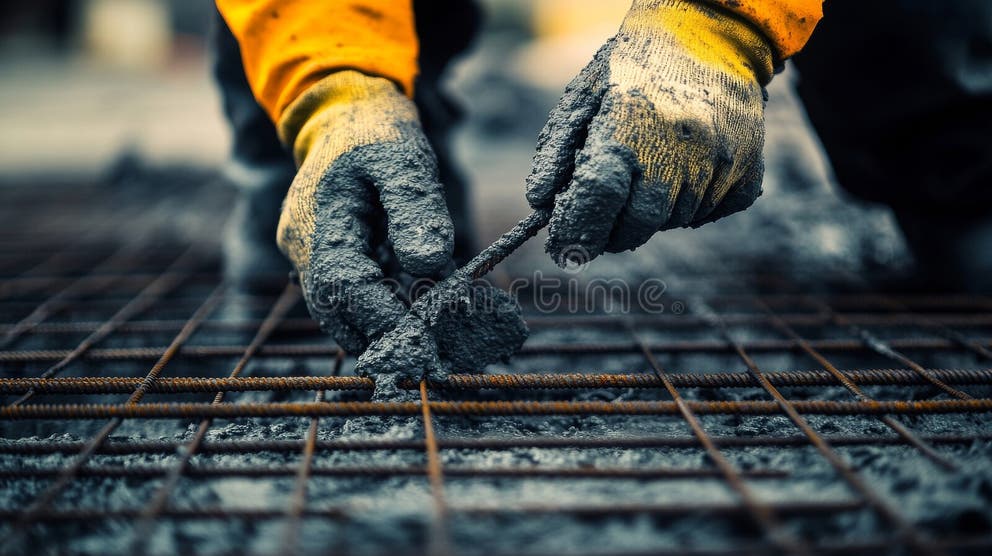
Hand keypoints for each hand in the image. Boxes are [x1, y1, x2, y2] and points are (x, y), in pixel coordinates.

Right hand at [277, 70, 453, 352]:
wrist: (344, 113)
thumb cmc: (378, 132)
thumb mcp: (405, 158)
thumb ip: (416, 208)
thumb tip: (427, 265)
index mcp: (317, 220)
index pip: (344, 288)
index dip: (383, 318)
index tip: (427, 337)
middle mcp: (301, 244)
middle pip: (335, 312)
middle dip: (383, 336)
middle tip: (434, 352)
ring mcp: (306, 254)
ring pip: (339, 311)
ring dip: (382, 327)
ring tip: (435, 333)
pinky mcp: (322, 258)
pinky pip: (347, 296)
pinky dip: (380, 309)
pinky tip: (420, 308)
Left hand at [526, 0, 774, 264]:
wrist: (710, 35)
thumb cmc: (634, 69)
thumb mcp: (585, 97)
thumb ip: (557, 152)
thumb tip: (540, 205)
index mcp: (629, 126)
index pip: (598, 199)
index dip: (577, 230)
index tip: (565, 247)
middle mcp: (678, 147)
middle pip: (640, 223)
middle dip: (615, 233)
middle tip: (602, 225)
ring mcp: (720, 160)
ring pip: (676, 220)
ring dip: (653, 215)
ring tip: (648, 176)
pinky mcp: (748, 168)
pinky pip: (712, 212)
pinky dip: (691, 207)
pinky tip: (683, 174)